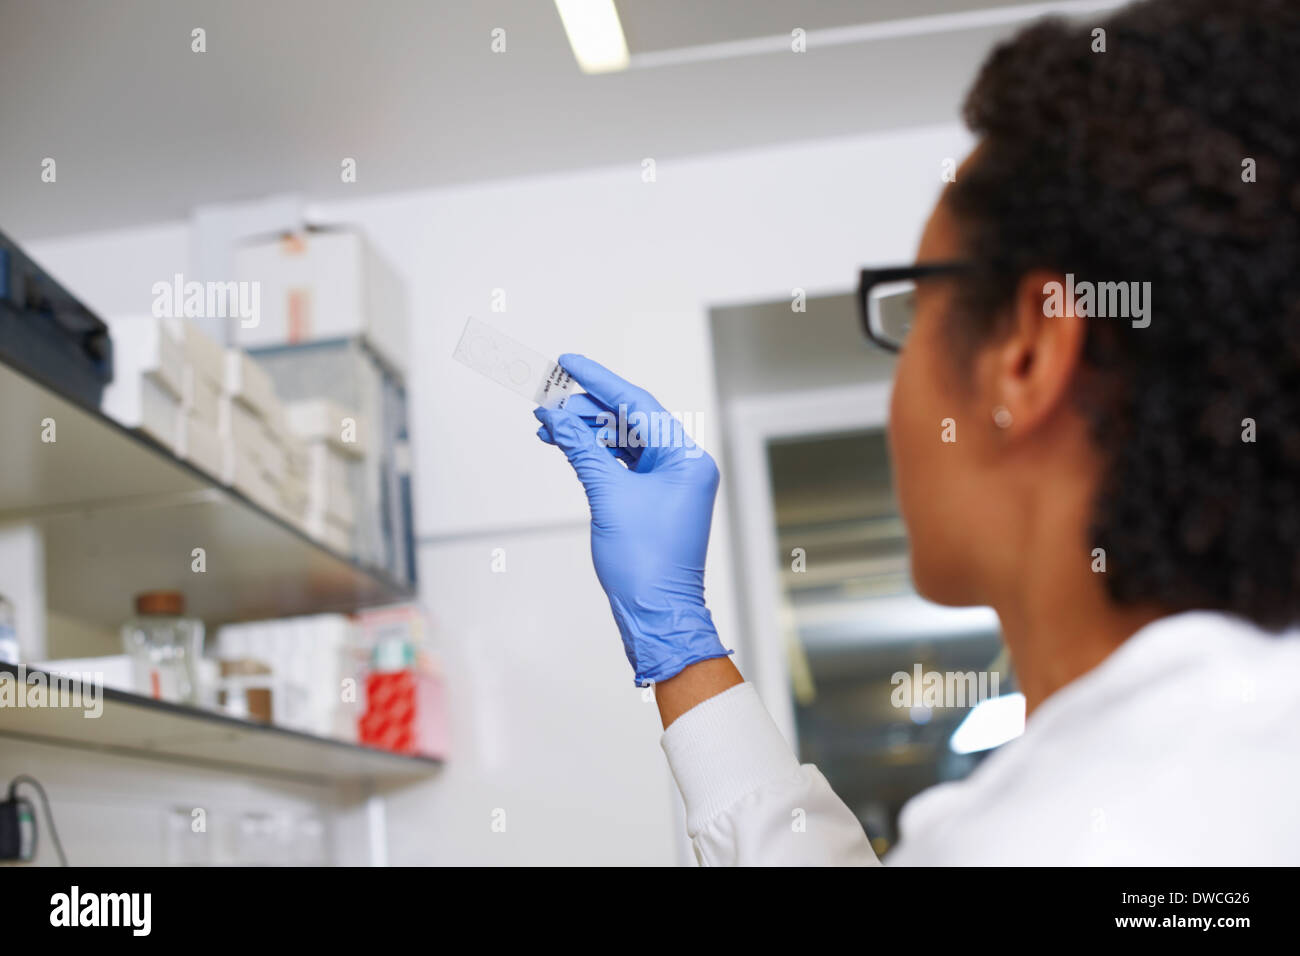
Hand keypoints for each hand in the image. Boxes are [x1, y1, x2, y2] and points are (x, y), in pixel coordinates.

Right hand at [534, 354, 731, 685]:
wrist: (657, 617)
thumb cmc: (644, 565)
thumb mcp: (607, 497)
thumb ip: (582, 449)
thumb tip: (555, 417)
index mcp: (686, 459)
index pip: (638, 404)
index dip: (599, 381)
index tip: (568, 362)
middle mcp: (683, 465)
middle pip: (630, 420)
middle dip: (586, 409)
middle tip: (547, 402)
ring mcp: (670, 483)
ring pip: (624, 442)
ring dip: (586, 431)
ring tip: (547, 425)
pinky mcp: (654, 500)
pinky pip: (623, 464)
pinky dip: (595, 455)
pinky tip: (566, 446)